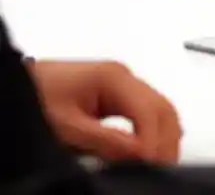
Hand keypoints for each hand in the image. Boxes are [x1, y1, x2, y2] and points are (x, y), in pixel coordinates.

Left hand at [27, 59, 182, 163]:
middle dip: (165, 139)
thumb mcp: (65, 124)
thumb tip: (139, 151)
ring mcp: (123, 84)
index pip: (148, 109)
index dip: (152, 139)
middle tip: (162, 166)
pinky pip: (148, 111)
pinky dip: (155, 131)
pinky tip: (151, 148)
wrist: (19, 85)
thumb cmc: (35, 97)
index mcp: (113, 77)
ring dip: (164, 136)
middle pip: (162, 107)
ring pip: (159, 109)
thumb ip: (103, 138)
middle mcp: (124, 76)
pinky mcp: (119, 94)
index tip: (149, 163)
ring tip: (159, 162)